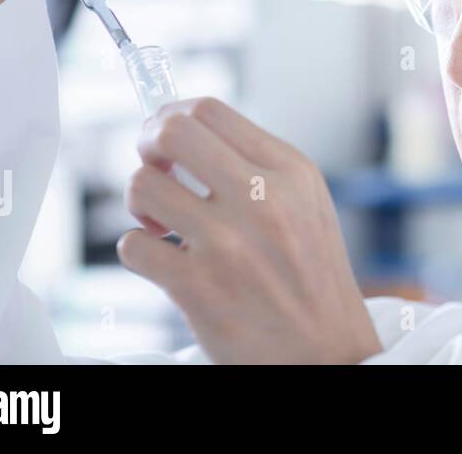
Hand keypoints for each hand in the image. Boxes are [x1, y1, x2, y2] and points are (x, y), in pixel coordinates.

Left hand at [118, 97, 382, 364]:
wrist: (327, 351)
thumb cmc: (311, 275)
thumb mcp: (307, 203)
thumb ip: (258, 164)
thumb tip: (182, 131)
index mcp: (291, 170)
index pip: (209, 110)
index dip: (170, 116)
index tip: (164, 139)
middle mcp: (262, 197)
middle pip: (171, 132)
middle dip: (146, 146)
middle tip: (156, 170)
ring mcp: (229, 242)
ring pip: (142, 187)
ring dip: (140, 205)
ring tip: (162, 225)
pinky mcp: (199, 287)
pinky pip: (133, 246)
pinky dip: (140, 252)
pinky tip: (166, 263)